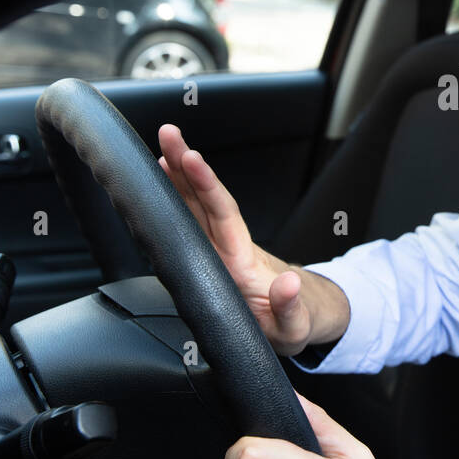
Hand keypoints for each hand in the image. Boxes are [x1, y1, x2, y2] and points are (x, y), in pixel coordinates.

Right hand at [157, 124, 312, 355]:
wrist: (297, 324)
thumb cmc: (294, 324)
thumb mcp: (295, 325)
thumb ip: (289, 306)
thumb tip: (289, 283)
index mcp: (242, 261)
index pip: (222, 214)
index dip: (206, 186)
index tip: (192, 158)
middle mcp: (228, 249)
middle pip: (204, 200)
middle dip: (186, 165)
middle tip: (167, 133)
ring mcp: (218, 252)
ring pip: (194, 208)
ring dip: (178, 178)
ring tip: (161, 148)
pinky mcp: (210, 258)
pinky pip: (190, 224)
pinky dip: (176, 202)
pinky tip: (164, 186)